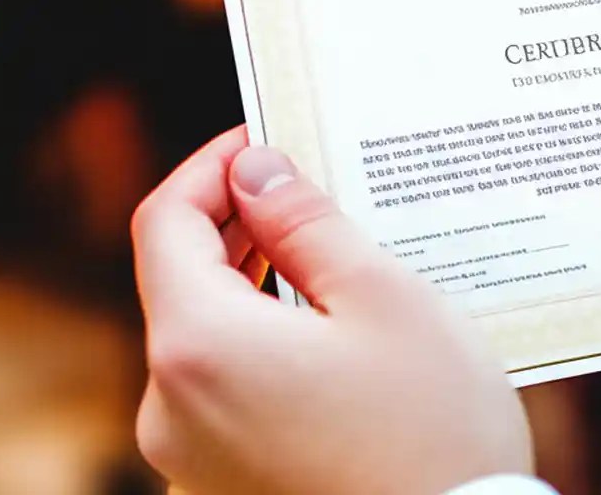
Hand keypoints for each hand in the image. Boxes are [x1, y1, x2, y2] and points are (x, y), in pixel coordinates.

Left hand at [131, 127, 531, 493]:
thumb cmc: (434, 430)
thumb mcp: (383, 299)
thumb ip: (306, 224)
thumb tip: (255, 170)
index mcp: (199, 345)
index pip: (165, 221)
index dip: (212, 167)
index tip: (264, 141)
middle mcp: (171, 406)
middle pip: (183, 280)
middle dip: (240, 223)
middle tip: (311, 188)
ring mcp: (191, 456)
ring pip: (208, 337)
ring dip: (256, 285)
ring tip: (330, 255)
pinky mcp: (223, 484)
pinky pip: (228, 390)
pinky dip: (266, 345)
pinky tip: (328, 332)